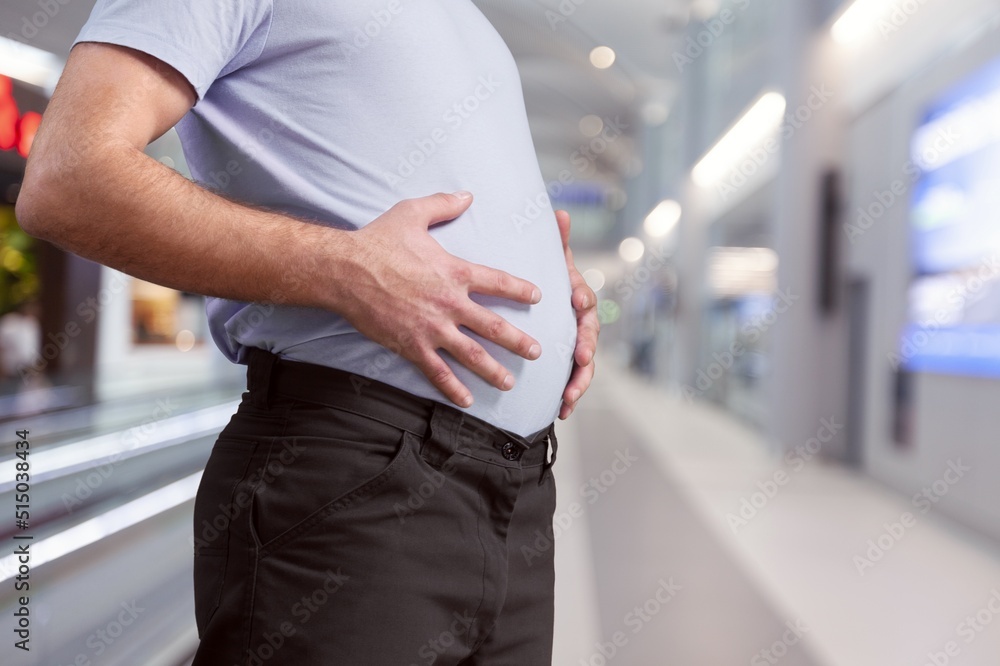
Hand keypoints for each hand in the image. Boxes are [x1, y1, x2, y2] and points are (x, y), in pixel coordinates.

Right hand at [342, 192, 542, 407]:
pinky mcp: (411, 345)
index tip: (538, 296)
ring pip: (471, 355)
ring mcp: (431, 328)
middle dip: (518, 341)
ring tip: (511, 383)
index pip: (498, 282)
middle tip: (538, 352)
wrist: (344, 271)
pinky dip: (453, 388)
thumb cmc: (377, 240)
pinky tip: (466, 400)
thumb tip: (467, 194)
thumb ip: (443, 204)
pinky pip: (437, 371)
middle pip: (493, 326)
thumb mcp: (412, 213)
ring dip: (493, 371)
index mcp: (454, 271)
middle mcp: (449, 303)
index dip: (520, 290)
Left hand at [556, 209, 597, 418]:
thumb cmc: (549, 284)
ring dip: (580, 381)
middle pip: (589, 336)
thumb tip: (561, 212)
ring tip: (570, 395)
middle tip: (580, 357)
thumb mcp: (551, 262)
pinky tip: (562, 411)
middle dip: (585, 347)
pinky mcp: (570, 368)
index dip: (583, 297)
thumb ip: (557, 242)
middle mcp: (583, 324)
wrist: (543, 310)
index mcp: (578, 298)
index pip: (585, 298)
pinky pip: (574, 383)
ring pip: (585, 366)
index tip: (577, 301)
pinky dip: (570, 396)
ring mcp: (579, 346)